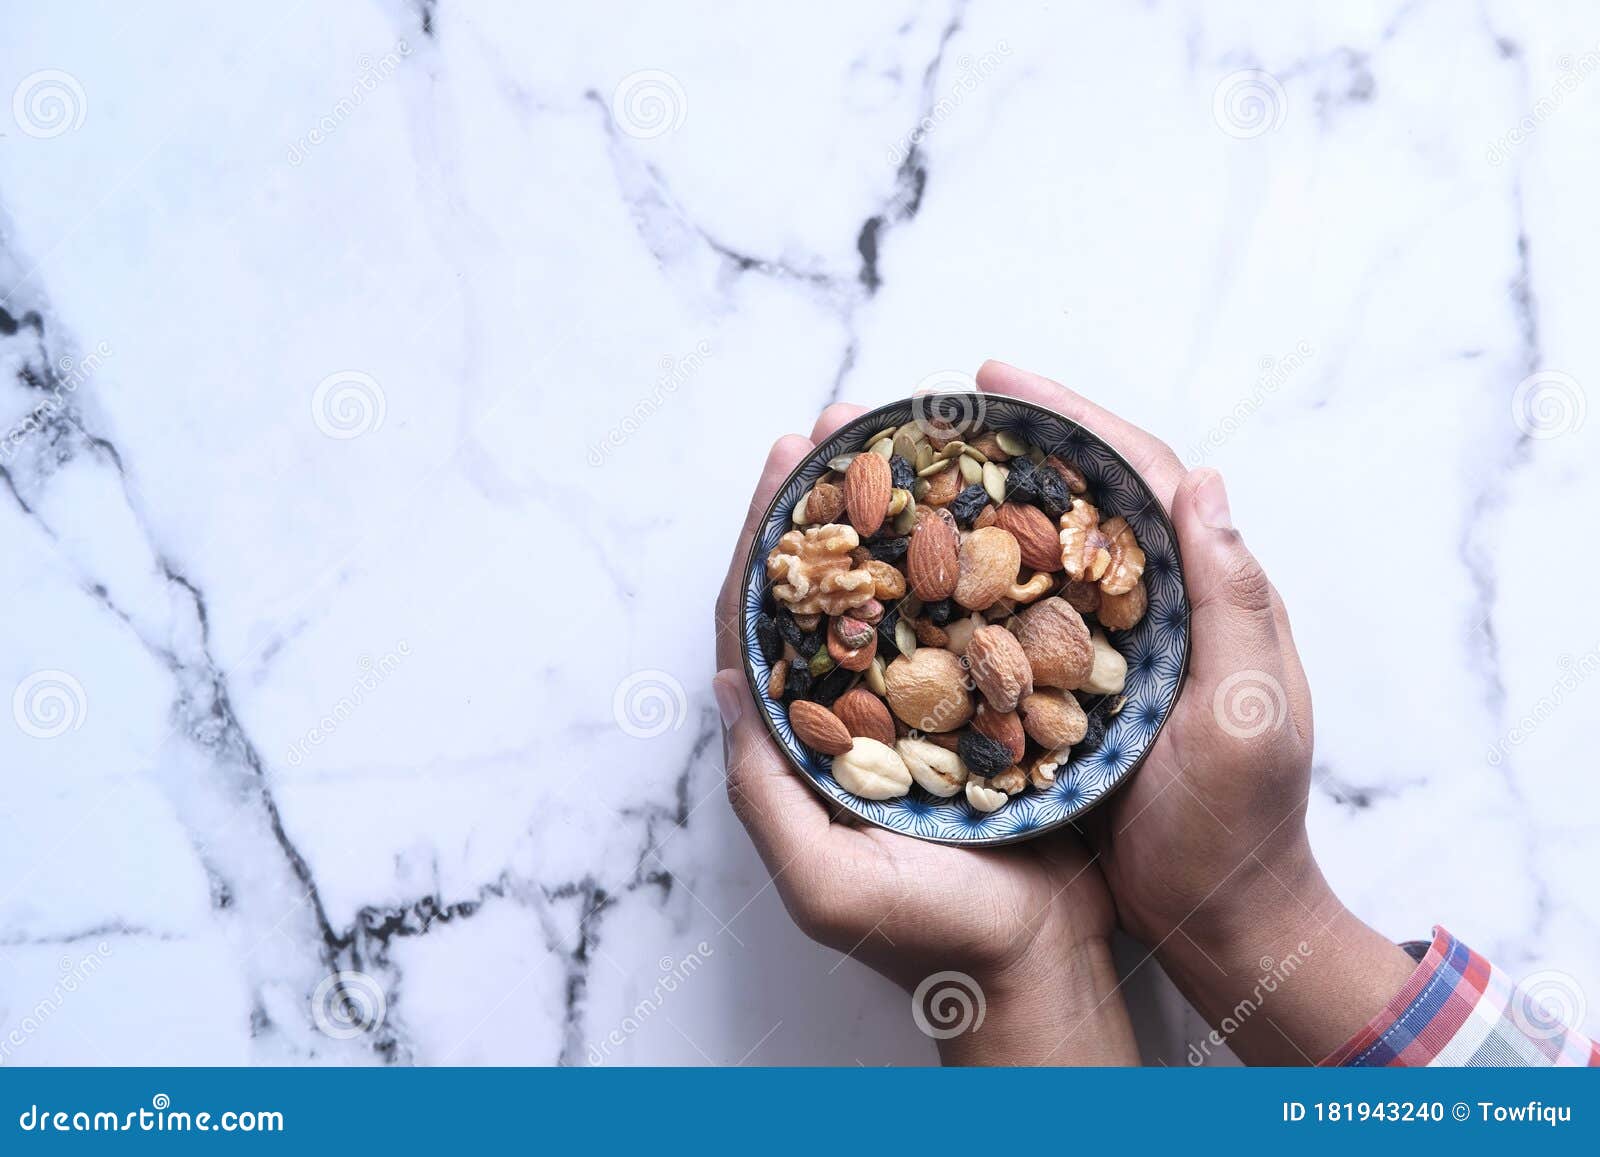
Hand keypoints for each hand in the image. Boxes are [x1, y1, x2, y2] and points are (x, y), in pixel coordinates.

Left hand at [713, 404, 1137, 1065]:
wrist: (1034, 968)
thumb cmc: (929, 939)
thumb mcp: (825, 884)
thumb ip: (764, 796)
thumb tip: (724, 683)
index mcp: (799, 742)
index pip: (761, 617)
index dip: (766, 533)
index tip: (784, 454)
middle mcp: (849, 710)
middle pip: (823, 584)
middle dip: (827, 498)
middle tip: (847, 419)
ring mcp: (913, 704)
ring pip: (892, 590)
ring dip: (893, 514)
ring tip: (909, 440)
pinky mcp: (977, 707)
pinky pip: (961, 619)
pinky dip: (962, 562)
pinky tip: (982, 512)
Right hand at [975, 361, 1414, 1064]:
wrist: (1221, 920)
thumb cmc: (1237, 826)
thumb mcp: (1248, 715)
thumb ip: (1232, 602)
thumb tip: (1205, 479)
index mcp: (1206, 591)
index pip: (1139, 472)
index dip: (1068, 415)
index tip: (992, 376)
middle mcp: (1160, 601)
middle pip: (1084, 491)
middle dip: (1013, 437)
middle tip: (932, 405)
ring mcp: (1118, 642)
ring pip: (1047, 543)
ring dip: (986, 496)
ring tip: (913, 465)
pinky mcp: (1080, 685)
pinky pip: (1025, 606)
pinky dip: (979, 572)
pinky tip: (925, 565)